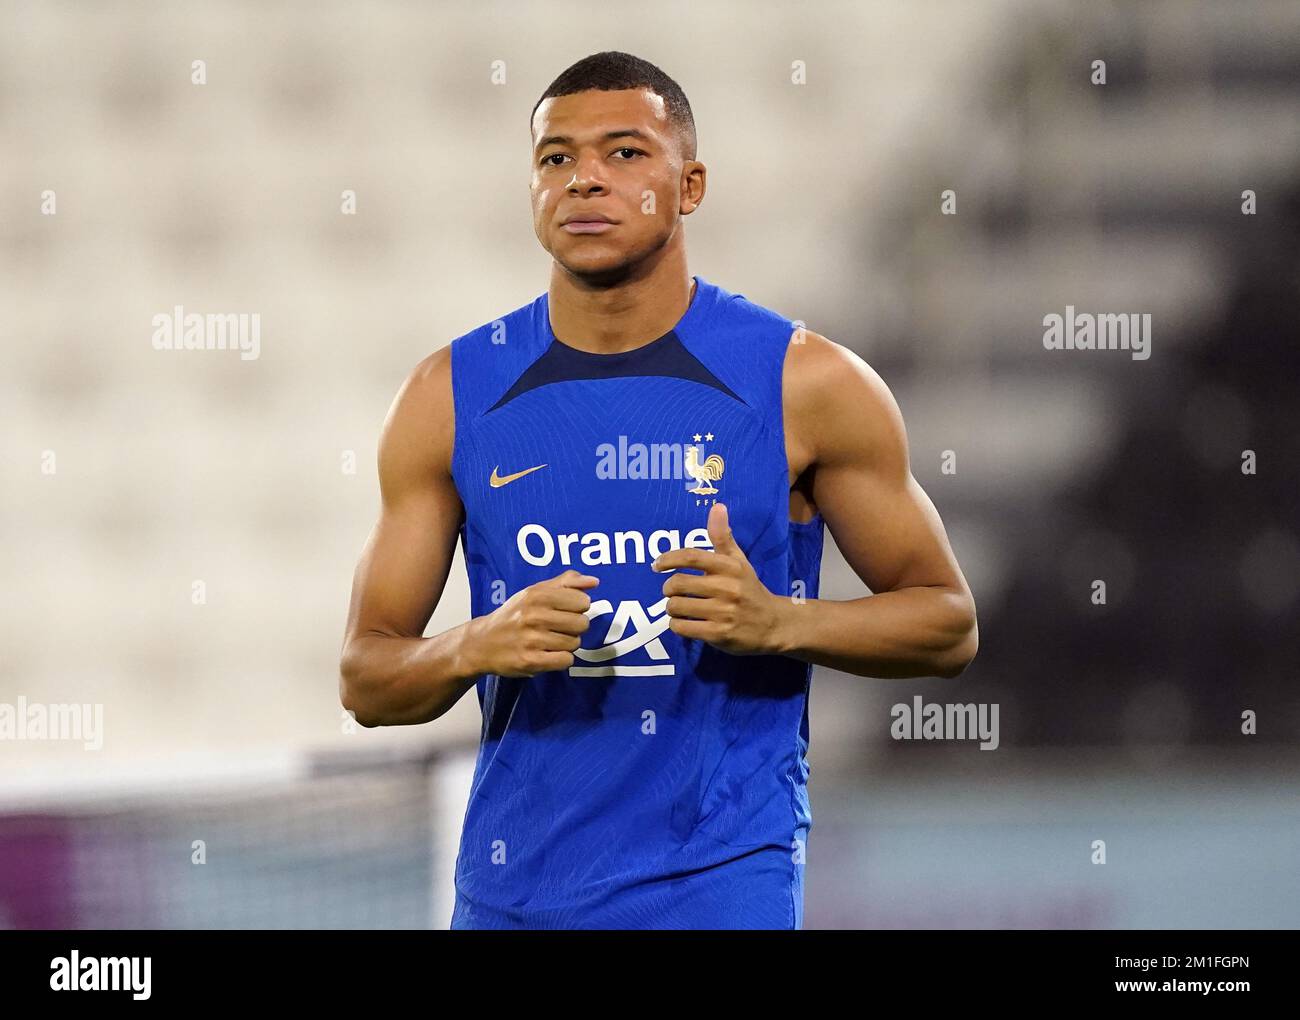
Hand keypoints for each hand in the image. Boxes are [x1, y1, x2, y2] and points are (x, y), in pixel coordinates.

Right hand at [468, 569, 597, 676]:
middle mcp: (534, 616)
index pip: (582, 601)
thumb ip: (566, 583)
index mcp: (537, 595)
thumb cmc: (514, 615)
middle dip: (574, 627)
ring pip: (575, 643)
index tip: (565, 610)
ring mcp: (531, 639)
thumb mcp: (535, 592)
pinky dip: (561, 660)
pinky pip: (565, 661)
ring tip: (550, 641)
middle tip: (558, 628)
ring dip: (567, 644)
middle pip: (582, 623)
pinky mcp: (530, 661)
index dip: (578, 607)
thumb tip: (594, 582)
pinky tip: (548, 654)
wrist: (482, 643)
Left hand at [652, 502, 784, 655]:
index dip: (668, 559)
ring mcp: (723, 613)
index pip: (691, 557)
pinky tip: (683, 622)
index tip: (656, 565)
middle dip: (668, 588)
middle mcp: (727, 588)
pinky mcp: (719, 634)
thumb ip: (723, 536)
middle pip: (678, 583)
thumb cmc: (749, 589)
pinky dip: (676, 625)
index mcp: (729, 567)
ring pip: (677, 606)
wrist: (773, 624)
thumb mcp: (739, 561)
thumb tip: (717, 506)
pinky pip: (683, 628)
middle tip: (671, 590)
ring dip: (671, 608)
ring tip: (677, 607)